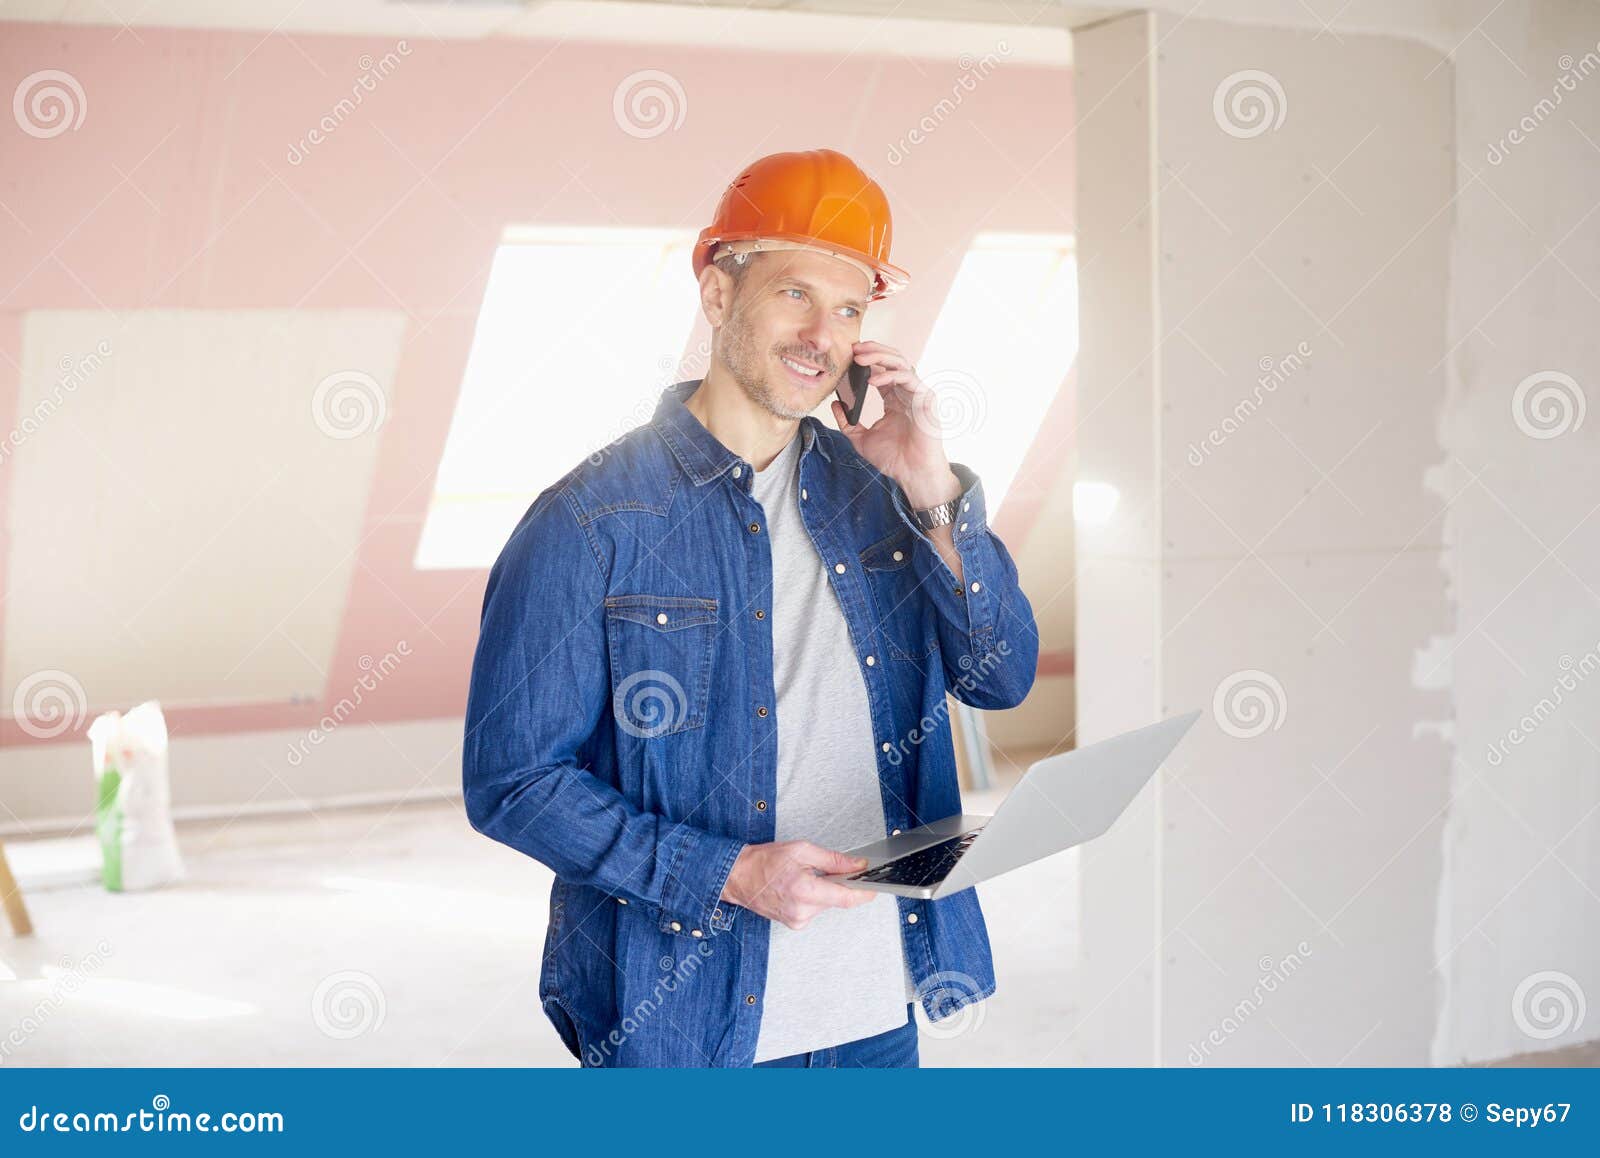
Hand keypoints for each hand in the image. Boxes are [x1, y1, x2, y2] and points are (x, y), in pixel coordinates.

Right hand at [720, 841, 878, 929]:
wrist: (738, 877)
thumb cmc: (764, 862)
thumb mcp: (801, 851)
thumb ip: (833, 860)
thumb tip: (857, 866)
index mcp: (805, 891)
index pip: (846, 898)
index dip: (864, 892)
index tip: (875, 886)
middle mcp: (802, 911)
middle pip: (837, 899)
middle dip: (838, 884)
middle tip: (826, 869)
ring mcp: (798, 920)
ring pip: (826, 904)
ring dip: (823, 890)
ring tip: (803, 877)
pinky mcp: (795, 923)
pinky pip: (815, 909)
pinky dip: (813, 897)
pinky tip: (798, 887)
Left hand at [830, 340, 960, 508]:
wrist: (912, 474)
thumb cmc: (893, 459)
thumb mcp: (861, 439)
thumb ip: (848, 421)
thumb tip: (835, 403)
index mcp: (893, 399)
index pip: (880, 371)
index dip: (866, 361)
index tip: (847, 356)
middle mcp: (906, 393)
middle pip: (892, 361)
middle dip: (873, 351)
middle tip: (853, 349)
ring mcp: (917, 394)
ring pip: (901, 363)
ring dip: (880, 356)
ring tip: (860, 357)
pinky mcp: (926, 399)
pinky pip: (908, 378)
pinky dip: (889, 376)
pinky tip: (872, 380)